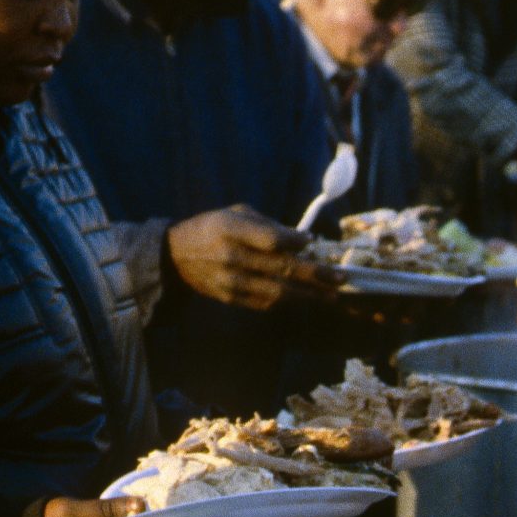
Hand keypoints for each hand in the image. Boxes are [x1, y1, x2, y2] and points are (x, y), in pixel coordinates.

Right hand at [168, 205, 336, 308]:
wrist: (176, 256)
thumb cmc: (212, 227)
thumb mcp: (235, 213)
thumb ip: (267, 225)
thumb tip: (303, 241)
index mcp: (230, 229)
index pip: (270, 239)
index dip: (295, 243)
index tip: (313, 243)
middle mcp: (230, 257)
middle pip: (280, 268)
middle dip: (315, 275)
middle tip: (340, 278)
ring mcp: (230, 281)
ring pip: (277, 292)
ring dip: (308, 296)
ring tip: (331, 295)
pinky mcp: (230, 298)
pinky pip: (265, 303)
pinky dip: (288, 303)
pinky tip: (306, 300)